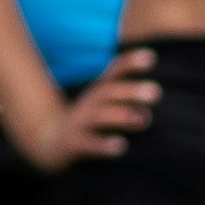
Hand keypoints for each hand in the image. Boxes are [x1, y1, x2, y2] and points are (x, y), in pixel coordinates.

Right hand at [35, 46, 159, 174]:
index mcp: (98, 92)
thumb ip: (127, 104)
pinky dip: (103, 145)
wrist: (48, 142)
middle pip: (108, 93)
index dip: (129, 64)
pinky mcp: (72, 144)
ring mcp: (79, 123)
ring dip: (121, 116)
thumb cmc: (88, 124)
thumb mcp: (104, 106)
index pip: (114, 73)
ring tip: (143, 119)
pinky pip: (88, 144)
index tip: (150, 57)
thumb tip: (150, 108)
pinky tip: (121, 147)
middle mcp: (88, 104)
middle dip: (131, 91)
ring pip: (99, 117)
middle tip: (156, 92)